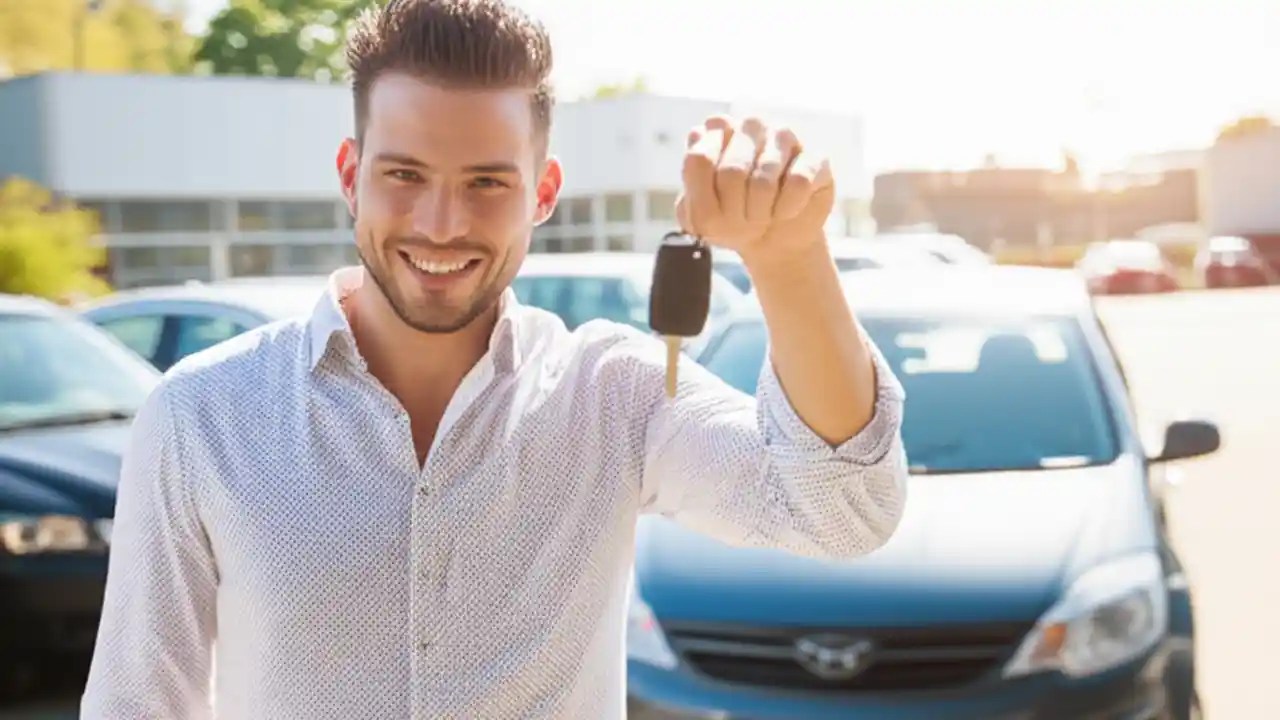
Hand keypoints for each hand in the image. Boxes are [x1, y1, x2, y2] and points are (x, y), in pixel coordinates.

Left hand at [675, 115, 834, 264]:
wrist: (773, 242)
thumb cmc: (732, 220)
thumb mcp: (699, 215)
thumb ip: (691, 182)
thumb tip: (697, 136)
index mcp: (718, 131)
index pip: (700, 158)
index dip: (704, 197)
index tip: (712, 214)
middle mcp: (751, 126)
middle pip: (731, 171)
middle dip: (733, 211)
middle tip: (741, 222)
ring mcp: (785, 137)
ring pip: (764, 179)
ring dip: (760, 213)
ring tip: (763, 218)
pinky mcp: (815, 158)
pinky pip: (798, 183)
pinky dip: (787, 209)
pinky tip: (785, 212)